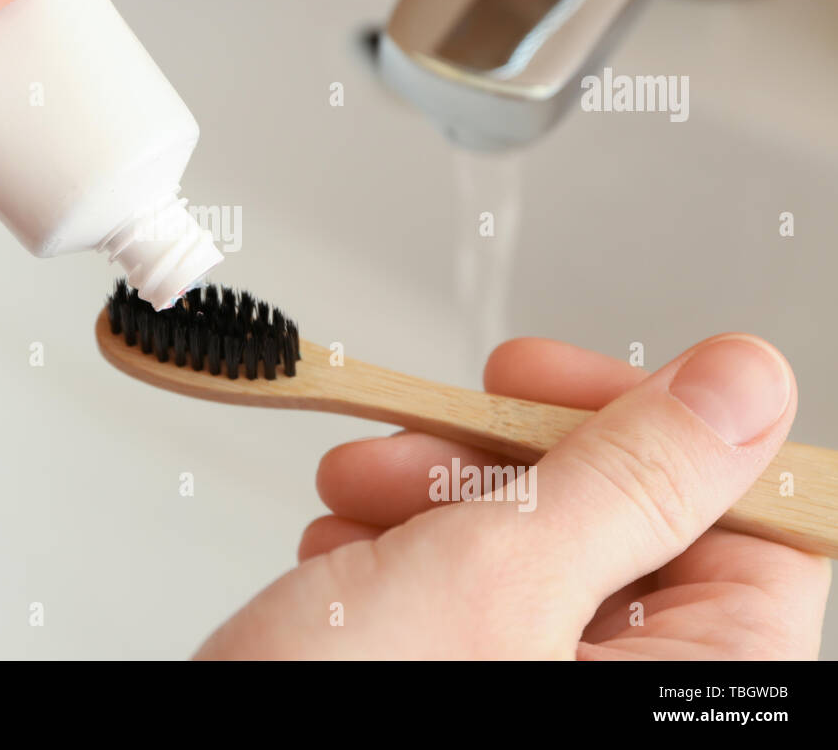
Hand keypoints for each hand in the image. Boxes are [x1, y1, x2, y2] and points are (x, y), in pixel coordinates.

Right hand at [199, 334, 830, 657]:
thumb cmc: (338, 725)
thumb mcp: (495, 581)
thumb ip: (631, 478)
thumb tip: (745, 383)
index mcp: (691, 694)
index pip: (760, 528)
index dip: (655, 432)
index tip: (550, 383)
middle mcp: (626, 699)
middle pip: (631, 524)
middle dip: (505, 459)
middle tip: (425, 441)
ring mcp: (541, 688)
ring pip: (535, 543)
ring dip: (435, 492)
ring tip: (357, 494)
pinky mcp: (468, 678)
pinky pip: (469, 585)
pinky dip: (400, 543)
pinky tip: (345, 548)